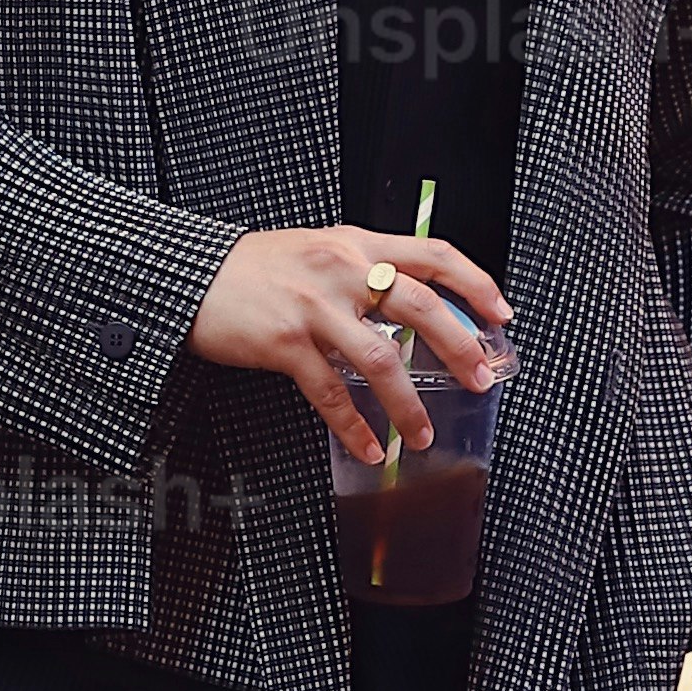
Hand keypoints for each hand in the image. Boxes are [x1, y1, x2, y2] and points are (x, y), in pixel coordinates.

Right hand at [188, 221, 507, 467]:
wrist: (190, 275)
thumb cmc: (255, 269)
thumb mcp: (317, 250)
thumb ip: (361, 268)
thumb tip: (412, 305)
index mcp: (355, 243)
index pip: (433, 254)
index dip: (474, 282)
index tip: (501, 313)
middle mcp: (341, 268)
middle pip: (420, 305)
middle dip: (460, 346)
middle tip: (481, 378)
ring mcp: (313, 306)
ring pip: (381, 359)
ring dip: (408, 404)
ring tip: (421, 435)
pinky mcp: (284, 342)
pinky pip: (330, 393)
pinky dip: (354, 426)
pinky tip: (369, 446)